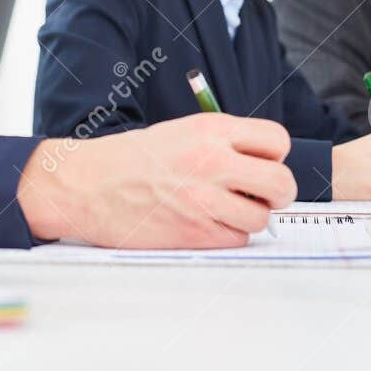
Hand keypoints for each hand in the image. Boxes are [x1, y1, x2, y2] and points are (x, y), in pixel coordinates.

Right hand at [18, 113, 295, 249]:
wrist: (88, 185)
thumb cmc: (131, 159)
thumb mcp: (182, 132)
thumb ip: (223, 143)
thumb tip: (263, 163)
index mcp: (211, 130)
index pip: (277, 141)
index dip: (274, 156)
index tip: (262, 164)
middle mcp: (213, 162)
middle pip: (282, 183)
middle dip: (277, 192)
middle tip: (260, 194)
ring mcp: (205, 200)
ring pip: (262, 218)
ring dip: (249, 217)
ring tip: (223, 209)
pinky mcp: (195, 233)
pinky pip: (237, 240)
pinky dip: (227, 235)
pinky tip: (204, 222)